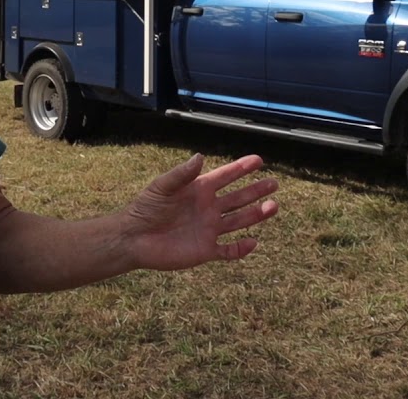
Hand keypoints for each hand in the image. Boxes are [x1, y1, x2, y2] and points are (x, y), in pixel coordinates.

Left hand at [124, 153, 277, 270]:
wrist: (134, 239)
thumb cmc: (145, 209)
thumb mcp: (162, 187)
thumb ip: (181, 174)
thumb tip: (200, 157)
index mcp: (199, 190)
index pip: (226, 177)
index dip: (241, 168)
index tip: (258, 160)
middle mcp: (208, 208)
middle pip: (238, 198)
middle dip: (256, 190)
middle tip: (274, 183)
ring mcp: (208, 229)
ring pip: (239, 221)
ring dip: (256, 215)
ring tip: (273, 206)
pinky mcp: (205, 250)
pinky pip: (228, 251)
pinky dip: (241, 249)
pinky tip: (253, 242)